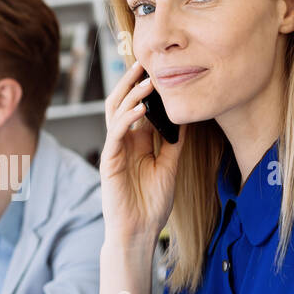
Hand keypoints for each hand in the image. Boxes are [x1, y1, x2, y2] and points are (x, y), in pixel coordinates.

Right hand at [99, 61, 186, 244]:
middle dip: (131, 82)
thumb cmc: (152, 204)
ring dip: (130, 95)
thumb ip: (173, 143)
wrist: (139, 231)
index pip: (137, 107)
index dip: (144, 88)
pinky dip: (127, 118)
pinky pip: (116, 133)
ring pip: (116, 113)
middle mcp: (123, 142)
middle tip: (145, 63)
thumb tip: (184, 118)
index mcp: (136, 142)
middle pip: (122, 103)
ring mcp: (115, 150)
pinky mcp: (109, 161)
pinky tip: (141, 108)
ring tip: (148, 81)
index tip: (159, 69)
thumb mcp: (170, 167)